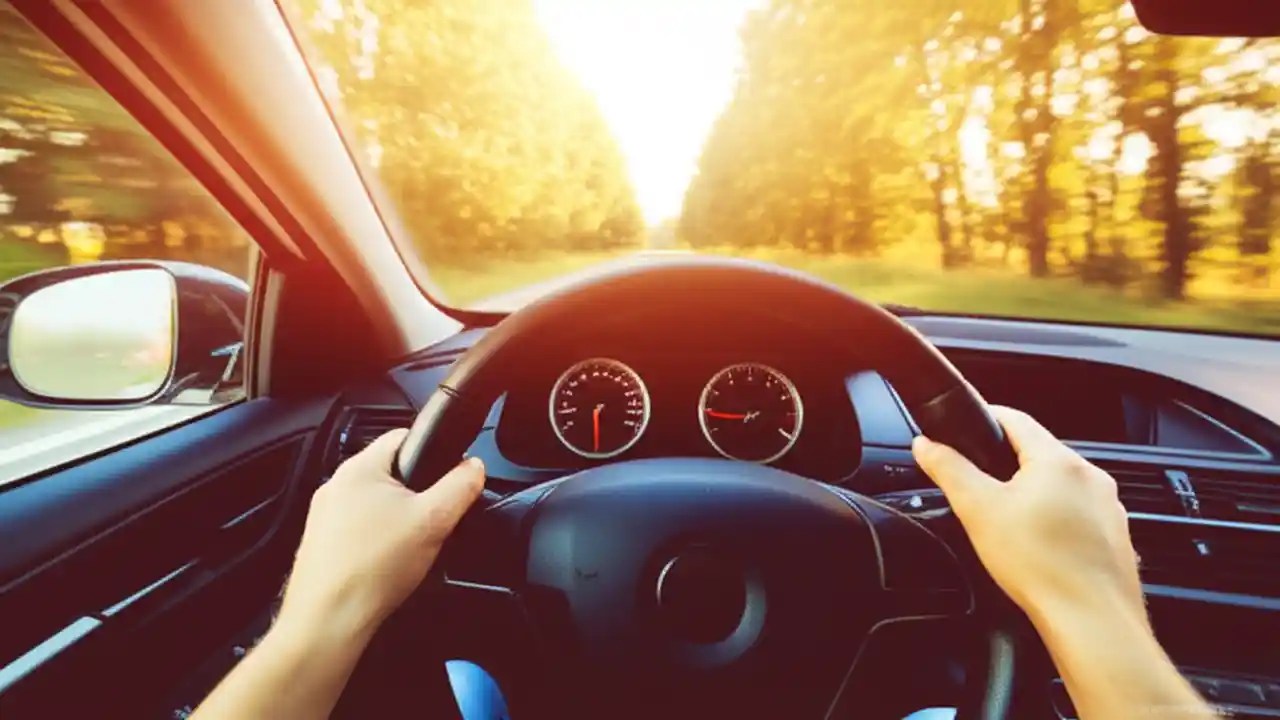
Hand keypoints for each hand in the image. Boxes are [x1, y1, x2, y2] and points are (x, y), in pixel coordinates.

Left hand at [277, 429, 484, 639]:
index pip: (403, 436)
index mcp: (359, 469)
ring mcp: (324, 517)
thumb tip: (473, 467)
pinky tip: (388, 566)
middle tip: (431, 523)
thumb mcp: (433, 521)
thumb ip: (459, 487)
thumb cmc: (371, 570)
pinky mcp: (322, 545)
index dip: (434, 452)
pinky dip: (378, 544)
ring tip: (408, 550)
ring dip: (397, 522)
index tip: (448, 476)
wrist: (329, 621)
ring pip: (376, 507)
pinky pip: (360, 532)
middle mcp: (335, 487)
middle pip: (392, 475)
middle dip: (417, 496)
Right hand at [911, 406, 1144, 625]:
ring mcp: (1109, 508)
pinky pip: (1080, 516)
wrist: (1089, 618)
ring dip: (1037, 495)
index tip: (971, 423)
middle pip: (1040, 454)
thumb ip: (949, 469)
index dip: (988, 417)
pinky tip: (1041, 547)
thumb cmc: (1040, 565)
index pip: (1017, 420)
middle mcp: (1091, 477)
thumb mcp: (977, 510)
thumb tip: (927, 444)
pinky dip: (1058, 522)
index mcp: (1058, 461)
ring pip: (1062, 487)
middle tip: (983, 486)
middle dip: (1010, 464)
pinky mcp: (1115, 536)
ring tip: (1011, 523)